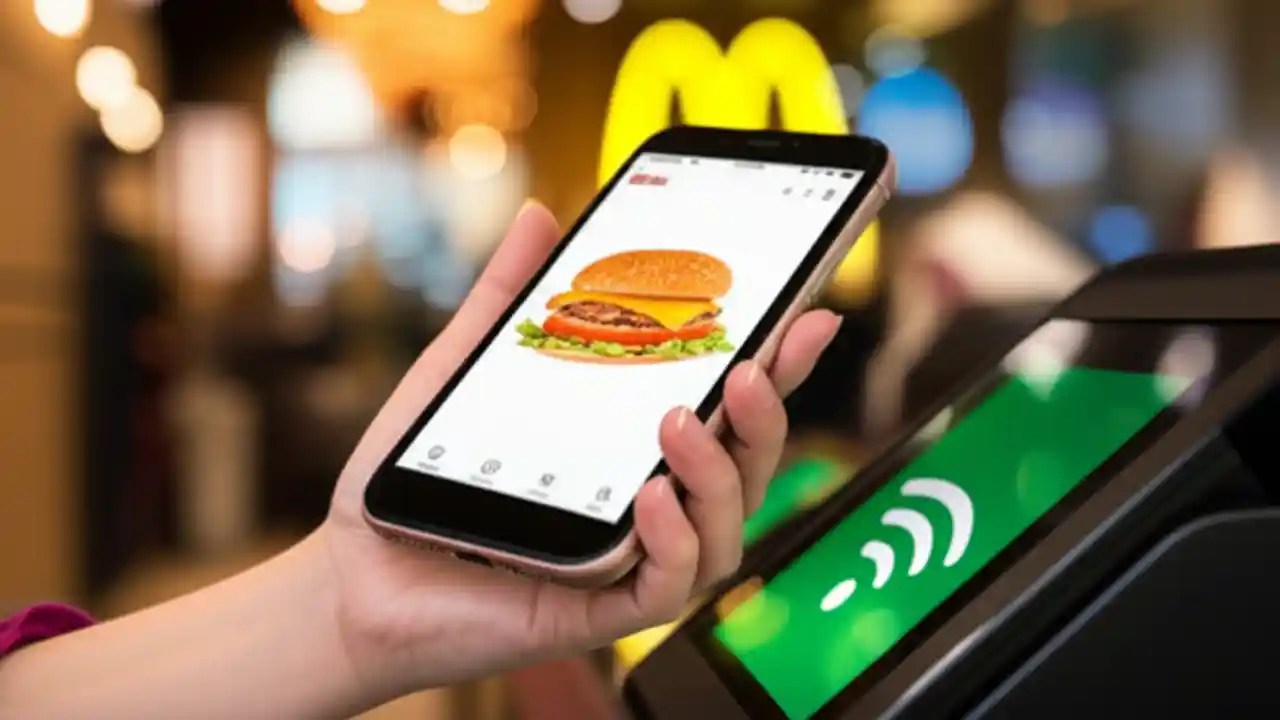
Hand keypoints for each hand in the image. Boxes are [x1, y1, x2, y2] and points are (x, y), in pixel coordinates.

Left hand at [317, 201, 842, 699]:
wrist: (357, 564)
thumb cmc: (421, 470)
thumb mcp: (465, 368)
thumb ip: (510, 296)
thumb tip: (542, 217)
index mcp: (632, 445)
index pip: (723, 405)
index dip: (776, 364)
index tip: (806, 314)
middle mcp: (648, 500)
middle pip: (745, 465)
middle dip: (766, 415)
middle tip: (749, 367)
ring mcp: (630, 557)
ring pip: (724, 529)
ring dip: (720, 475)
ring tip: (680, 422)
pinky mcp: (600, 608)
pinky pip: (667, 587)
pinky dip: (675, 542)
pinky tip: (652, 498)